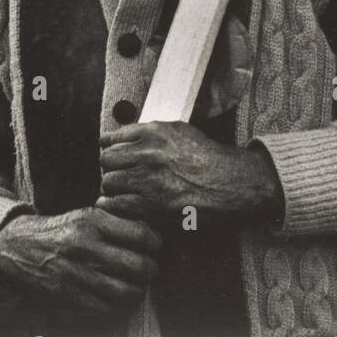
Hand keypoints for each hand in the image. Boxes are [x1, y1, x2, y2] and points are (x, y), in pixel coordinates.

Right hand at [0, 207, 160, 321]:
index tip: (155, 247)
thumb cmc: (62, 230)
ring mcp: (78, 274)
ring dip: (137, 291)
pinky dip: (119, 305)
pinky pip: (107, 308)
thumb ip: (117, 222)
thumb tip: (152, 236)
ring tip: (136, 285)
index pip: (141, 235)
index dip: (156, 243)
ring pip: (126, 291)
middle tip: (149, 269)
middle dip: (150, 270)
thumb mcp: (87, 214)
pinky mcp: (70, 296)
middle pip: (138, 266)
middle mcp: (86, 247)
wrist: (21, 248)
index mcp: (93, 221)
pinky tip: (119, 297)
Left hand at [98, 122, 282, 225]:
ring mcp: (149, 179)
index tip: (113, 155)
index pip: (112, 138)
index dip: (110, 148)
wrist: (230, 182)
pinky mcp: (152, 204)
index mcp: (154, 131)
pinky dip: (117, 206)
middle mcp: (148, 152)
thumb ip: (152, 132)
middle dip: (110, 168)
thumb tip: (126, 136)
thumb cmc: (208, 157)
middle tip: (118, 175)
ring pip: (109, 182)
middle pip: (106, 160)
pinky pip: (118, 204)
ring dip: (114, 188)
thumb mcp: (180, 131)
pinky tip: (125, 205)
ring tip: (124, 191)